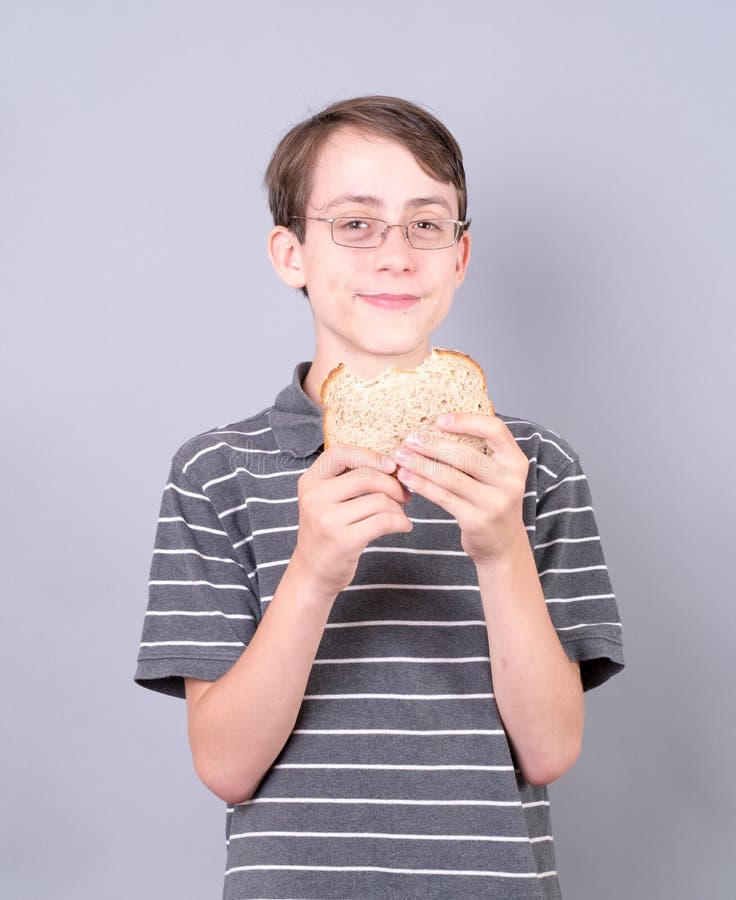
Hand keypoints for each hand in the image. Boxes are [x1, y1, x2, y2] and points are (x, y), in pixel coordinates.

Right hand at [292, 445, 412, 598]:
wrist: (312, 573)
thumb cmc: (327, 532)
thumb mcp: (325, 500)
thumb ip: (348, 480)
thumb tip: (393, 466)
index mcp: (310, 481)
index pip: (340, 453)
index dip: (369, 455)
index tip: (390, 466)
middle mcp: (314, 498)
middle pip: (366, 477)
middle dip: (393, 484)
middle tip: (405, 494)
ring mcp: (327, 519)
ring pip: (379, 500)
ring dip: (398, 507)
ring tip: (400, 515)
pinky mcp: (343, 540)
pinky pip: (383, 521)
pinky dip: (400, 522)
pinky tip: (403, 526)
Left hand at [394, 413, 528, 564]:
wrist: (502, 543)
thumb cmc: (491, 499)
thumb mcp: (496, 474)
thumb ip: (479, 452)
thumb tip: (435, 426)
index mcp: (515, 462)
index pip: (495, 430)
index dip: (467, 421)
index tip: (438, 419)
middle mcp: (510, 481)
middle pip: (466, 455)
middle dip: (433, 445)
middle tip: (409, 438)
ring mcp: (495, 503)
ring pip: (450, 477)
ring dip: (421, 464)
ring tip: (402, 456)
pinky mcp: (477, 521)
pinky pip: (443, 497)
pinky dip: (421, 485)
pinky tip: (406, 477)